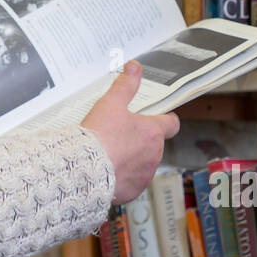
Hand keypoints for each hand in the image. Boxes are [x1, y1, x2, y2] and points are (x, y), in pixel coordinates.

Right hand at [81, 61, 178, 204]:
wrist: (85, 170)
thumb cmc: (99, 136)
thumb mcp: (110, 104)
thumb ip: (125, 85)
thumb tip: (135, 67)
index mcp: (153, 132)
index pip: (171, 123)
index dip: (164, 119)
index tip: (156, 118)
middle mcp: (155, 154)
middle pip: (153, 143)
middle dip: (140, 139)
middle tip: (119, 134)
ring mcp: (145, 174)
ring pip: (143, 163)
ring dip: (132, 158)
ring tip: (110, 153)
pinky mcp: (134, 190)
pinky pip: (132, 181)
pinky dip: (123, 176)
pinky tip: (107, 170)